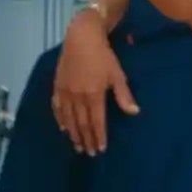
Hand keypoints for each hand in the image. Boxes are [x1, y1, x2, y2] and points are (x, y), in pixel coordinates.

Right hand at [52, 12, 138, 154]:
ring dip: (73, 134)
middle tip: (89, 153)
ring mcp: (65, 92)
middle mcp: (77, 97)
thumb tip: (134, 112)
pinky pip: (57, 108)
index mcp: (94, 95)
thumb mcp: (117, 75)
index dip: (99, 136)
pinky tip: (63, 128)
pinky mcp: (57, 86)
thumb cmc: (103, 56)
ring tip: (77, 146)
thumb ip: (124, 95)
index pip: (97, 121)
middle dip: (86, 139)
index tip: (101, 149)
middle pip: (82, 123)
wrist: (81, 38)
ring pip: (68, 118)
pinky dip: (60, 120)